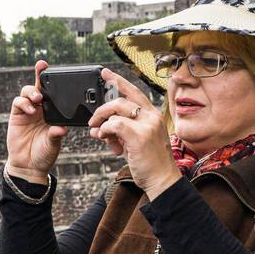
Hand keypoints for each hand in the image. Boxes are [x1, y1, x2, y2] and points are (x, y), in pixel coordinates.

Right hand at [5, 59, 67, 182]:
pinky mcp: (16, 116)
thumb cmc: (45, 154)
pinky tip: (30, 110)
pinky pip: (18, 103)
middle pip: (39, 86)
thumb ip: (55, 135)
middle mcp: (41, 109)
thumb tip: (61, 128)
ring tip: (38, 99)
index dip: (54, 80)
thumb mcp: (54, 144)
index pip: (55, 93)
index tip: (57, 69)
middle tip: (43, 69)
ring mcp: (28, 111)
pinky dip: (23, 103)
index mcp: (54, 112)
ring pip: (27, 92)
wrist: (29, 165)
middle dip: (40, 75)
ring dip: (32, 91)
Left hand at [87, 66, 181, 198]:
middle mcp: (152, 117)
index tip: (105, 73)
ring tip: (99, 134)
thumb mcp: (134, 142)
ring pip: (116, 110)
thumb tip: (98, 128)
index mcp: (152, 115)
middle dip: (102, 109)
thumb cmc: (150, 163)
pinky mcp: (139, 136)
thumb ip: (119, 132)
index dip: (118, 80)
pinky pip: (114, 125)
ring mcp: (147, 125)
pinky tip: (104, 139)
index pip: (134, 92)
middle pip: (120, 100)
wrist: (162, 180)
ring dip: (101, 122)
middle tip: (92, 121)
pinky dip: (105, 131)